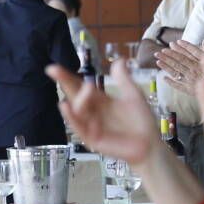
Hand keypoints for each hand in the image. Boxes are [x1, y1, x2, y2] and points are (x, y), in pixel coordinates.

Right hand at [49, 59, 163, 166]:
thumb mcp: (133, 95)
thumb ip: (123, 79)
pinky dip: (72, 117)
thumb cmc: (142, 120)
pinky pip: (78, 127)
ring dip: (78, 98)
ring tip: (88, 88)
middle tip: (53, 70)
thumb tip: (118, 59)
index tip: (53, 68)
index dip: (67, 77)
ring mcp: (90, 126)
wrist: (150, 143)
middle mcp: (92, 112)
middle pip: (74, 95)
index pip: (80, 86)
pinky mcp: (91, 139)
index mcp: (99, 100)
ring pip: (77, 110)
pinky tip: (66, 106)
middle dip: (63, 82)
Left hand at [154, 41, 203, 93]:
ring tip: (158, 61)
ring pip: (176, 71)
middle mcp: (195, 70)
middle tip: (159, 51)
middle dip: (169, 55)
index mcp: (203, 62)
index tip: (174, 43)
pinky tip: (164, 78)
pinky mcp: (190, 90)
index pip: (190, 52)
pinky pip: (178, 85)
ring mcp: (191, 80)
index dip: (182, 47)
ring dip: (166, 65)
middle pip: (180, 60)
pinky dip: (171, 82)